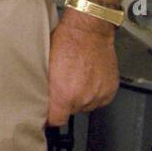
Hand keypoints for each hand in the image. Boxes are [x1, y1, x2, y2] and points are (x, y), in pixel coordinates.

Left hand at [46, 10, 117, 125]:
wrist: (88, 30)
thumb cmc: (65, 42)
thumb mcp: (45, 66)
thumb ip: (45, 87)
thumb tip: (41, 99)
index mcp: (64, 94)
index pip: (56, 120)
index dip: (49, 118)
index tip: (46, 115)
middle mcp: (83, 98)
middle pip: (71, 111)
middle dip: (65, 102)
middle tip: (61, 86)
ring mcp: (99, 95)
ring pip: (85, 105)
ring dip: (80, 97)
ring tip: (75, 79)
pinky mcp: (110, 90)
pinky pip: (99, 99)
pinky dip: (93, 92)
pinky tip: (87, 79)